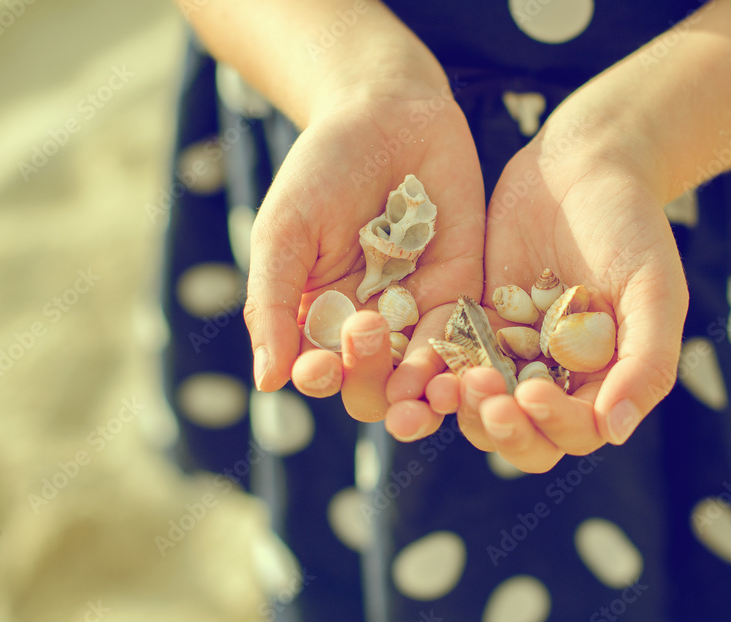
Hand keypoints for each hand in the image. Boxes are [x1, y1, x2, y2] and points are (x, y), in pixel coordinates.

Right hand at [243, 79, 484, 425]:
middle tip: (366, 334)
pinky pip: (465, 338)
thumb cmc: (322, 169)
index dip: (320, 379)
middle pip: (374, 388)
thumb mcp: (284, 232)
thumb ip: (274, 303)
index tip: (318, 367)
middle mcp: (370, 327)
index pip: (320, 372)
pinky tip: (464, 373)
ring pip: (421, 377)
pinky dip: (464, 361)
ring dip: (421, 393)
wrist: (387, 115)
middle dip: (370, 380)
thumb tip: (266, 382)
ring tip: (421, 398)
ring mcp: (419, 312)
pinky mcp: (462, 292)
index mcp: (320, 321)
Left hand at [446, 112, 688, 472]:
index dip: (554, 425)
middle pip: (525, 437)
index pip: (578, 431)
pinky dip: (435, 370)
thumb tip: (614, 431)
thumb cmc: (632, 226)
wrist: (583, 165)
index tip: (532, 394)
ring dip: (464, 407)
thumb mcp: (654, 290)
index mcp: (604, 380)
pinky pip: (449, 361)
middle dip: (503, 429)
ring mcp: (511, 353)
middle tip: (484, 397)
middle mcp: (557, 378)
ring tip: (450, 384)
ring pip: (480, 408)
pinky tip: (420, 363)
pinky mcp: (473, 325)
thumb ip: (647, 362)